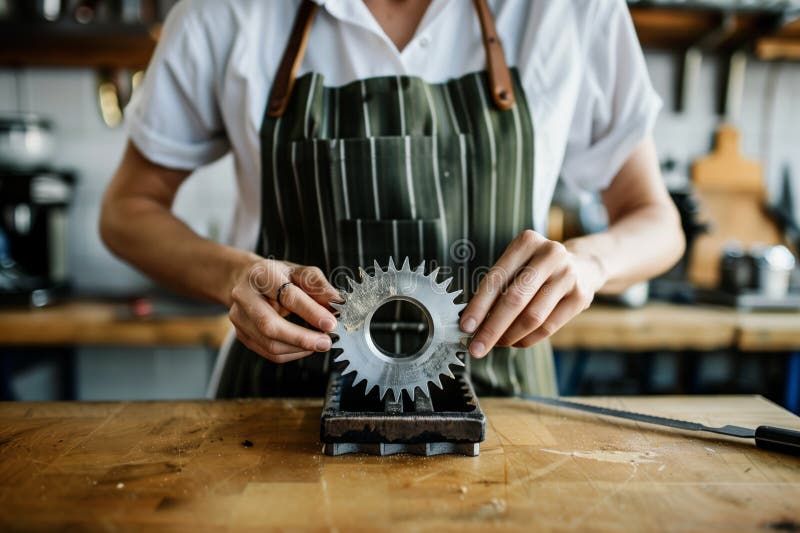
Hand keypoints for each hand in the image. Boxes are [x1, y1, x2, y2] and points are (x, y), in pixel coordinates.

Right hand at [228, 259, 341, 362]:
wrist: (247, 281)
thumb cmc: (278, 276)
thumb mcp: (300, 273)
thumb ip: (319, 287)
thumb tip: (338, 303)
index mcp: (261, 275)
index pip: (287, 295)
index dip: (310, 311)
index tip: (331, 323)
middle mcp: (244, 296)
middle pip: (269, 325)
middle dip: (301, 338)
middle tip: (326, 342)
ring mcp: (239, 317)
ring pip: (269, 343)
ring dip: (299, 348)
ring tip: (320, 343)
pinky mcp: (242, 334)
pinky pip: (268, 352)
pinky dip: (292, 353)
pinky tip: (306, 347)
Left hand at [460, 230, 606, 356]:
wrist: (582, 266)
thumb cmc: (535, 269)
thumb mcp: (516, 265)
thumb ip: (496, 289)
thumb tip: (473, 324)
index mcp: (527, 242)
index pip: (496, 279)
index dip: (479, 306)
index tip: (465, 327)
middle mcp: (550, 254)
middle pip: (515, 299)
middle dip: (492, 328)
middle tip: (476, 348)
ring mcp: (568, 275)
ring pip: (532, 317)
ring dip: (509, 336)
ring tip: (496, 344)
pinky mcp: (581, 296)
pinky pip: (549, 327)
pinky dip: (527, 339)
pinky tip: (515, 342)